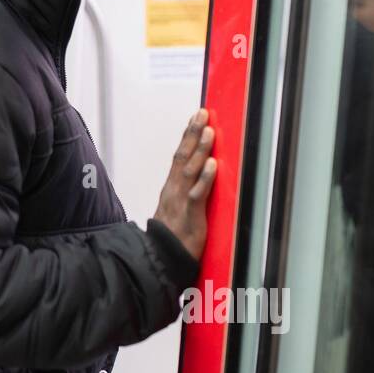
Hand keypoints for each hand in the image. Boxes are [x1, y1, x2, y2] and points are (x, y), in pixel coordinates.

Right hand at [153, 109, 217, 261]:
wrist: (161, 259)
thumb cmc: (171, 236)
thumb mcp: (176, 209)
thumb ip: (186, 191)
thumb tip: (197, 176)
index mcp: (171, 187)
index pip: (180, 155)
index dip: (188, 136)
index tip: (196, 117)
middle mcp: (174, 189)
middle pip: (183, 155)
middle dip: (193, 133)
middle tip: (202, 113)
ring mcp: (180, 200)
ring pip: (189, 169)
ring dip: (200, 148)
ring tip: (209, 131)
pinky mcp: (189, 214)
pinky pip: (197, 193)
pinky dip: (205, 177)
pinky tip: (212, 164)